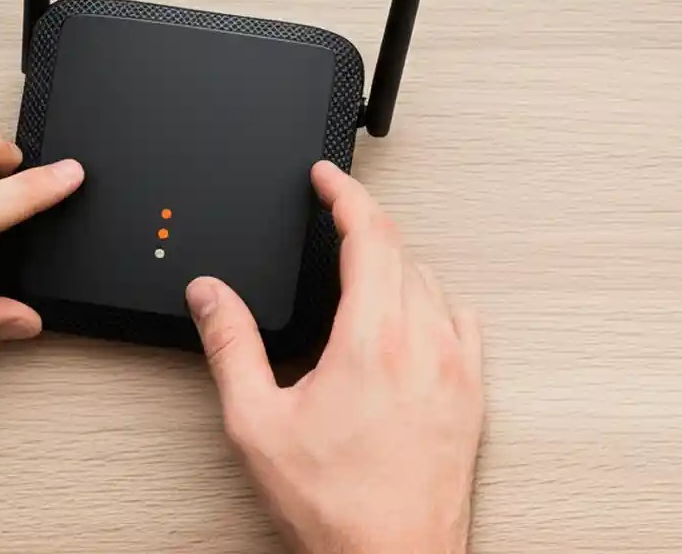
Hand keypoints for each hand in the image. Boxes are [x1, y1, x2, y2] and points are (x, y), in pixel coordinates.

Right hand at [185, 161, 483, 553]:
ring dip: (397, 261)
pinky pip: (462, 322)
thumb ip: (230, 345)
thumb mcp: (258, 422)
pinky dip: (434, 302)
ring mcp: (454, 368)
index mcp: (369, 340)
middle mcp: (421, 344)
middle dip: (366, 222)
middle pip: (401, 249)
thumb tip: (209, 294)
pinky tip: (415, 316)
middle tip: (337, 214)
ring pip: (431, 282)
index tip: (327, 177)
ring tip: (364, 266)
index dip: (345, 194)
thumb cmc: (335, 504)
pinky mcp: (471, 395)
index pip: (367, 235)